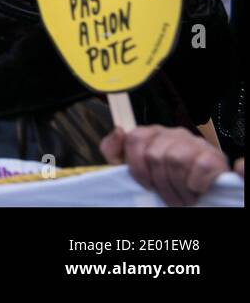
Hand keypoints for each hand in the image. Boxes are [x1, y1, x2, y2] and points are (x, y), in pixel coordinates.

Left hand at [101, 125, 228, 206]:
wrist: (202, 188)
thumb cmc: (164, 177)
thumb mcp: (133, 165)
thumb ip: (115, 149)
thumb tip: (119, 130)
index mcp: (153, 133)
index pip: (135, 138)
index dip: (137, 167)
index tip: (146, 186)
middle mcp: (174, 133)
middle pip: (155, 155)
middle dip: (161, 184)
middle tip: (170, 199)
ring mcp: (195, 142)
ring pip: (176, 159)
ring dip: (179, 187)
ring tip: (184, 198)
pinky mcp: (213, 155)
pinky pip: (200, 166)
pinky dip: (196, 183)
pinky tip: (196, 189)